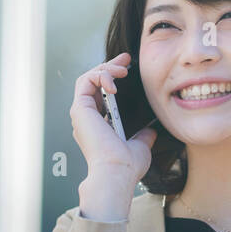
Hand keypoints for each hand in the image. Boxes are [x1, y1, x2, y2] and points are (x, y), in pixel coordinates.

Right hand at [69, 52, 157, 181]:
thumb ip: (143, 136)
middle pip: (94, 82)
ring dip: (106, 69)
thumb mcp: (140, 146)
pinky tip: (115, 82)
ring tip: (123, 71)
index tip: (129, 68)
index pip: (103, 93)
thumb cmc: (127, 165)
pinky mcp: (80, 109)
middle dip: (110, 66)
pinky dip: (100, 75)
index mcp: (99, 124)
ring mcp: (82, 113)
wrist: (117, 172)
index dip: (114, 77)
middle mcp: (88, 117)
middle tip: (126, 59)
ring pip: (88, 78)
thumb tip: (151, 131)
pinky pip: (85, 81)